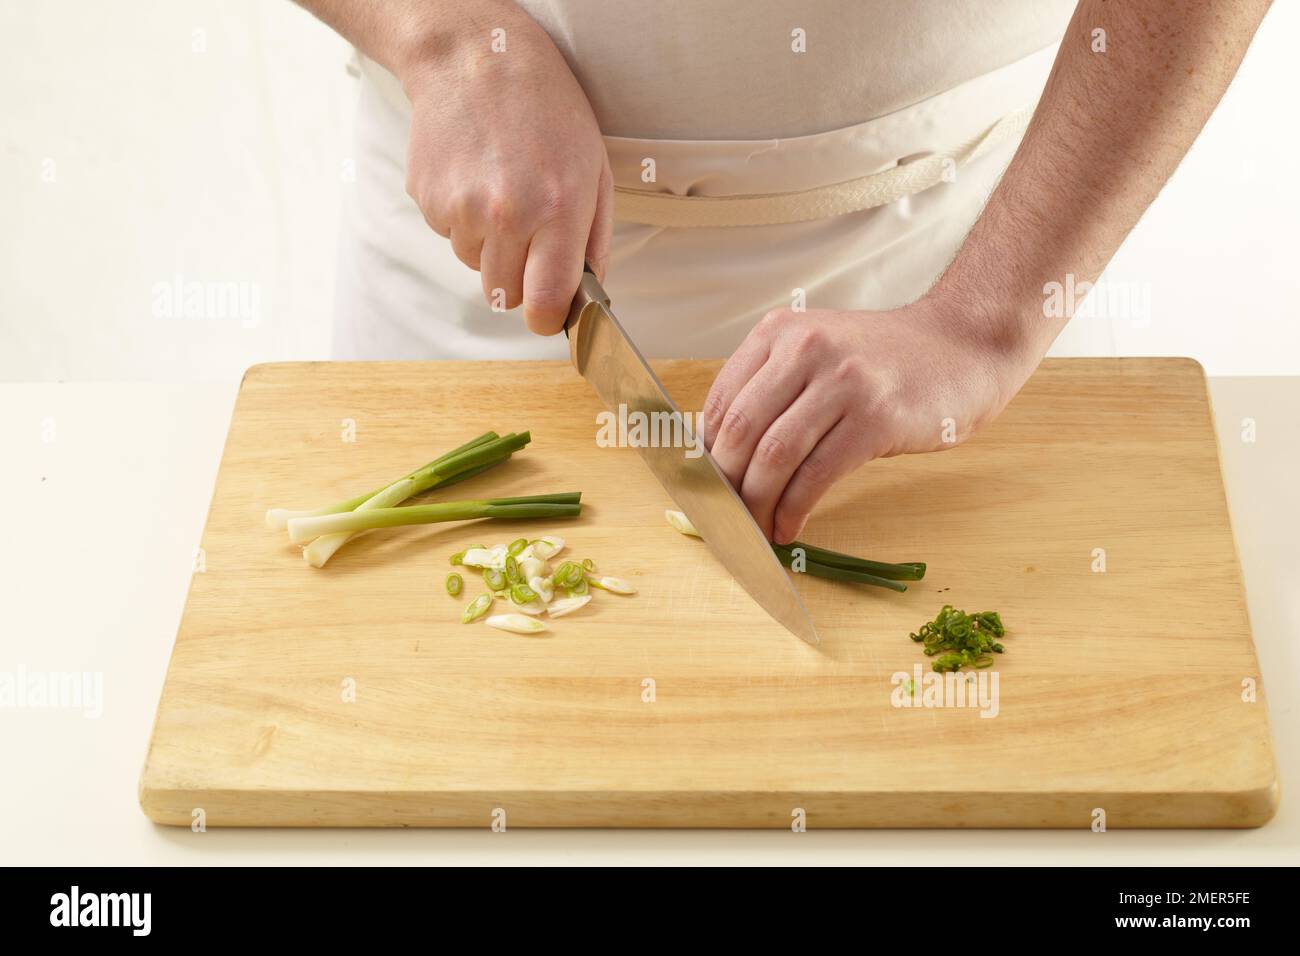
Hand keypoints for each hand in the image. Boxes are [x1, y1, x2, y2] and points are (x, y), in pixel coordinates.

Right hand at [399, 13, 611, 332]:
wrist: (475, 58)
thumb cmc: (546, 109)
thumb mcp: (594, 169)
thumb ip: (594, 240)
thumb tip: (588, 295)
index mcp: (556, 209)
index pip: (546, 303)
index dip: (549, 320)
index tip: (551, 316)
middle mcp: (506, 214)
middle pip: (505, 297)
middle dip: (519, 281)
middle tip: (529, 238)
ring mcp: (460, 208)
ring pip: (476, 266)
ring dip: (490, 246)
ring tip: (501, 190)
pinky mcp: (427, 199)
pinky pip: (450, 236)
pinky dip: (463, 220)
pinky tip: (475, 177)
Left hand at [701, 298, 1030, 542]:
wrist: (962, 346)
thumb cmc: (883, 361)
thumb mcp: (817, 354)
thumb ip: (769, 389)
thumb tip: (714, 453)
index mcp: (781, 332)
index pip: (722, 403)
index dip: (705, 455)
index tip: (704, 490)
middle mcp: (807, 348)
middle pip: (742, 431)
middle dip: (726, 485)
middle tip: (725, 518)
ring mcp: (843, 382)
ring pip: (775, 456)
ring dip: (757, 505)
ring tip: (756, 530)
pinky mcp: (876, 419)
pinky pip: (817, 475)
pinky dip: (794, 510)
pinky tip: (789, 527)